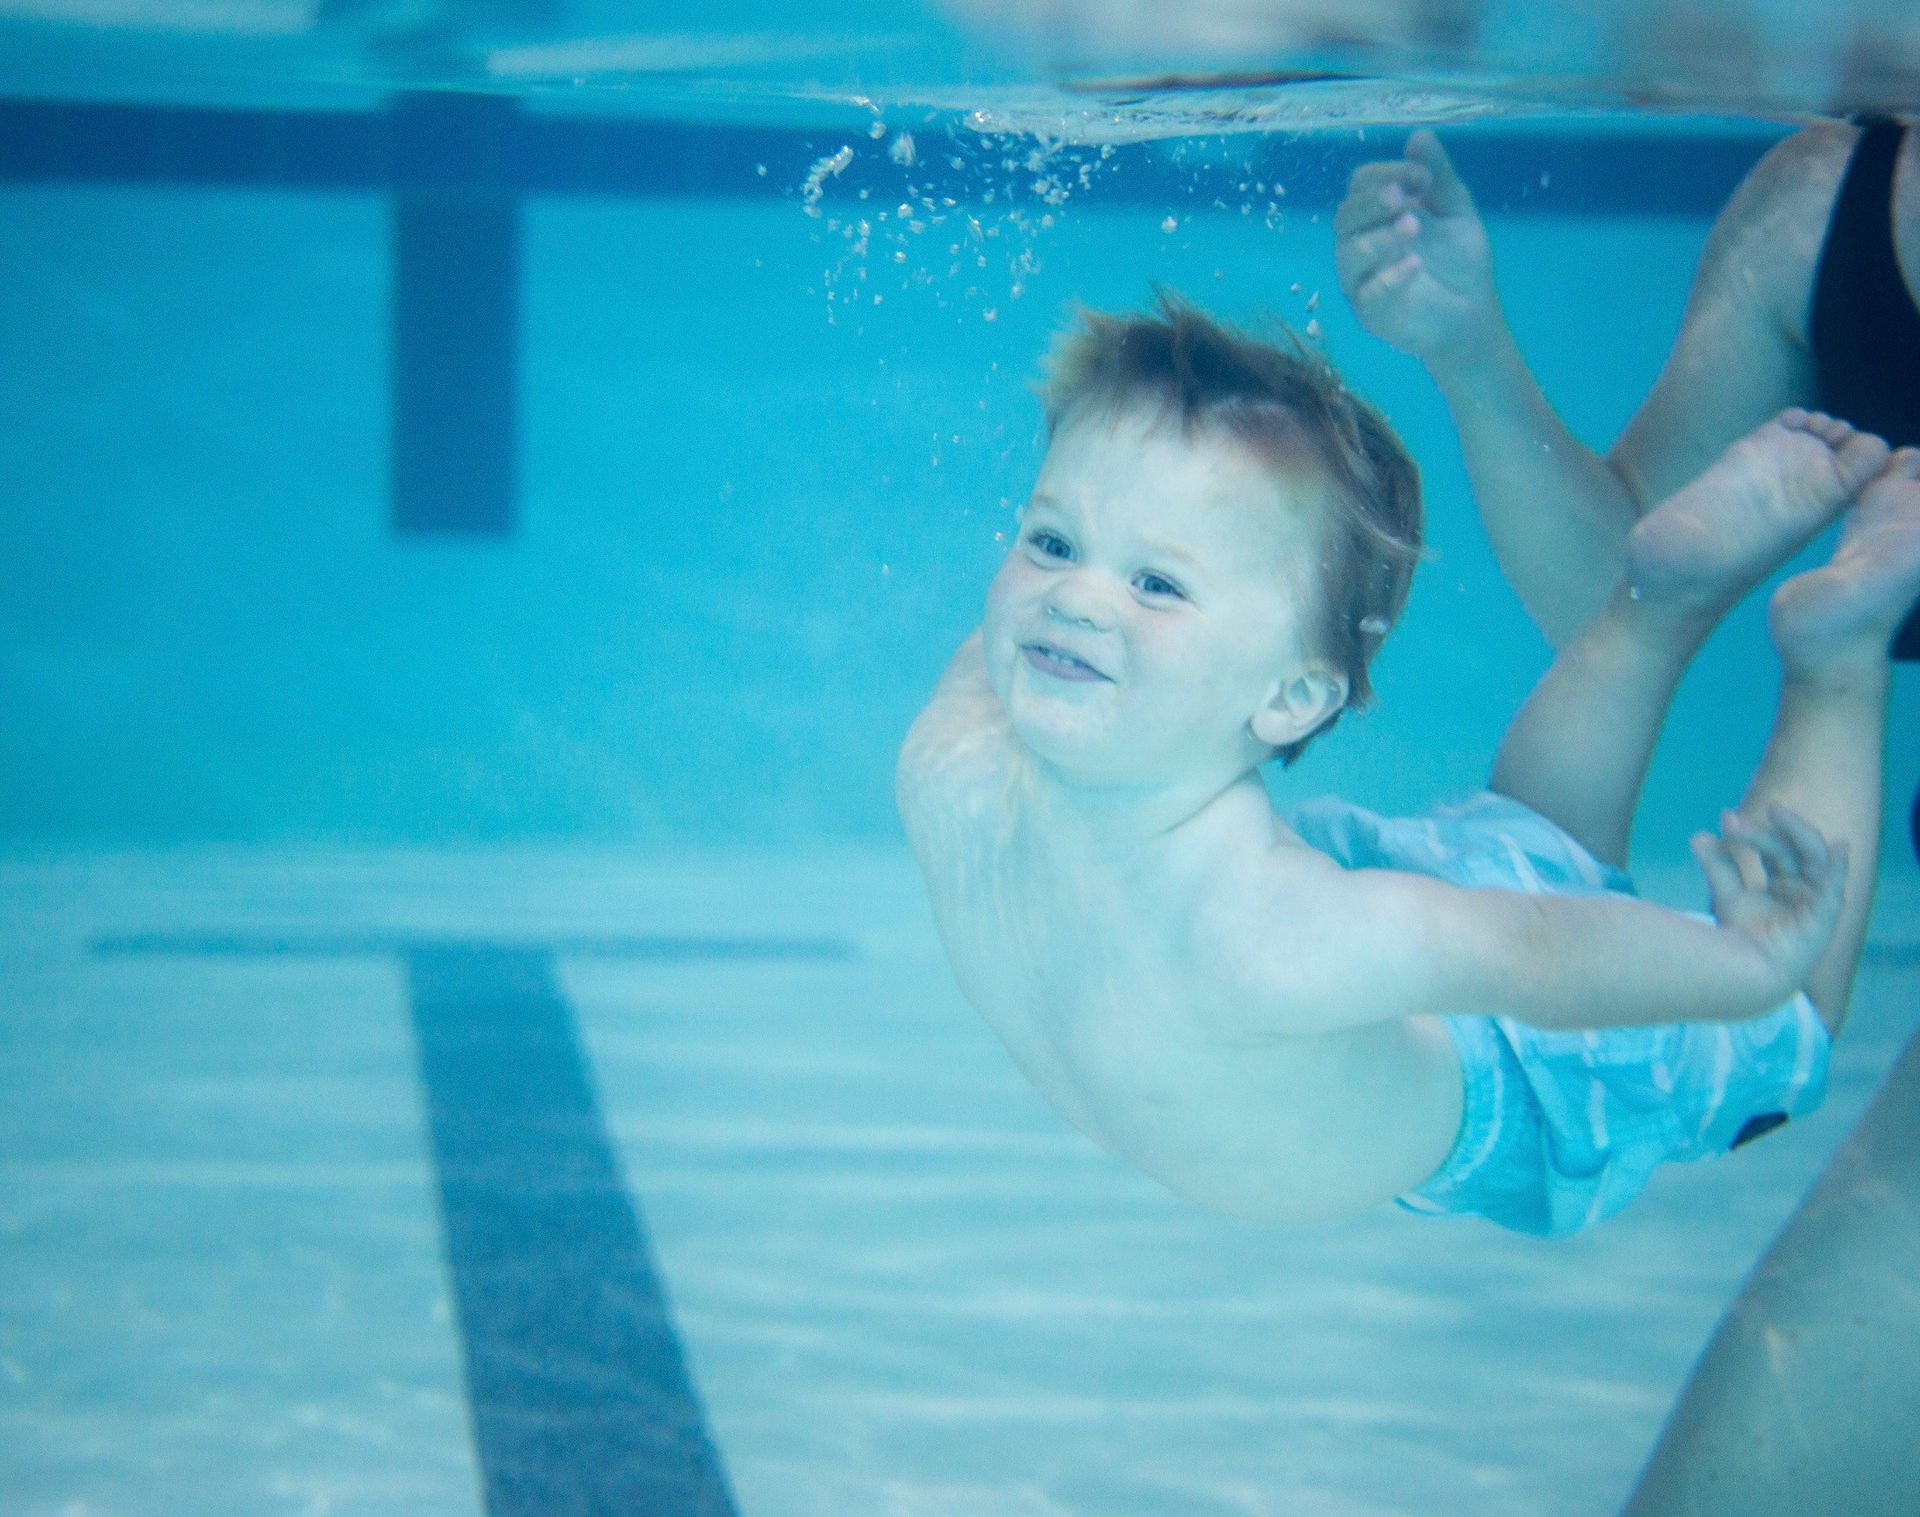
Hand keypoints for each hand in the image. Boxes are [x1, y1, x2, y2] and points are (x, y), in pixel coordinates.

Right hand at [1334, 131, 1498, 366]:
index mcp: (1377, 217)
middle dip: (1373, 203)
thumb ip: (1438, 177)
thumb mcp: (1455, 210)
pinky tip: (1415, 264)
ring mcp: (1362, 281)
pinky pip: (1367, 292)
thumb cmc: (1460, 263)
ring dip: (1378, 236)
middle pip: (1345, 217)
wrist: (1473, 315)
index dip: (1386, 174)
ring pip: (1349, 253)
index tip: (1422, 177)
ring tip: (1413, 227)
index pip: (1361, 186)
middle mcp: (1360, 246)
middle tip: (1403, 197)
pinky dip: (1389, 276)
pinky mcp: (1370, 314)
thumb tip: (1419, 136)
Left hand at [1691, 803, 1848, 994]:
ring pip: (1813, 859)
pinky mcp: (1824, 916)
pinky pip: (1835, 889)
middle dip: (1776, 829)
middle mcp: (1802, 890)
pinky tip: (1840, 846)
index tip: (1727, 818)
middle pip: (1791, 851)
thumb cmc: (1737, 939)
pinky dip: (1838, 868)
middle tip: (1762, 808)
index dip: (1754, 833)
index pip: (1773, 850)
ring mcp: (1816, 901)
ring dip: (1797, 833)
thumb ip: (1718, 864)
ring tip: (1779, 813)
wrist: (1742, 974)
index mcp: (1783, 884)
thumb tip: (1700, 834)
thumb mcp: (1726, 894)